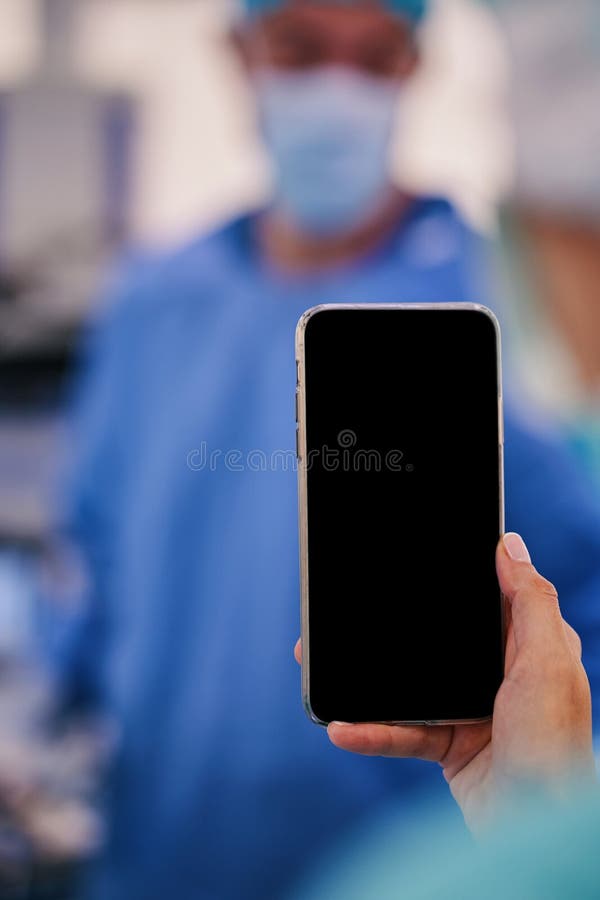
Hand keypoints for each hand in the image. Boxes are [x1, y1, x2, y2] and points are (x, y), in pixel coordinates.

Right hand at [295, 533, 595, 832]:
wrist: (537, 833)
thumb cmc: (554, 748)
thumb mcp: (546, 663)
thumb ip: (530, 602)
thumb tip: (510, 544)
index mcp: (529, 645)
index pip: (488, 597)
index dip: (455, 575)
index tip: (416, 555)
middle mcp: (500, 672)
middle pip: (438, 639)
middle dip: (393, 628)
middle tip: (351, 612)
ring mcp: (471, 709)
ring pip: (410, 684)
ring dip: (370, 683)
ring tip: (325, 670)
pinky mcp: (449, 745)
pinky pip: (402, 730)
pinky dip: (371, 731)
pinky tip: (342, 728)